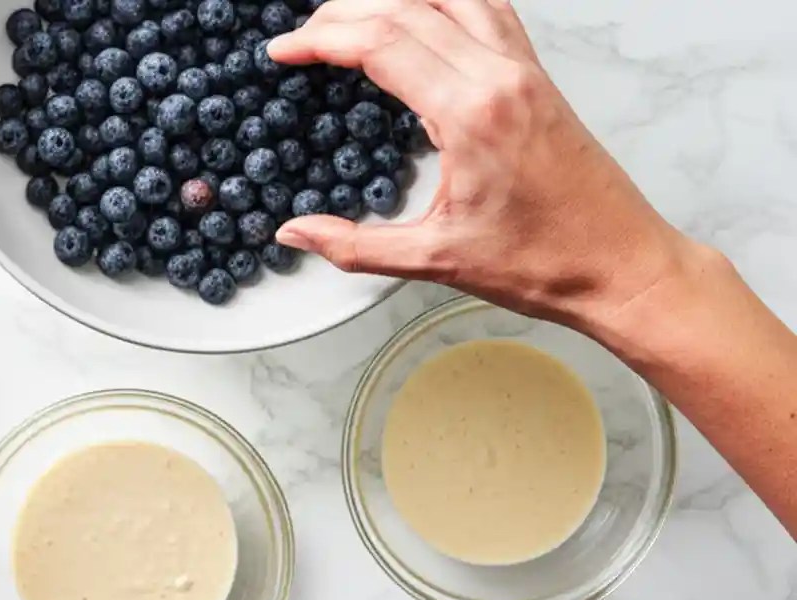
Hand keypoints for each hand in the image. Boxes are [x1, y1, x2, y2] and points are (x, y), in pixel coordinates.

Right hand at [269, 0, 698, 331]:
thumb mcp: (435, 259)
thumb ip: (354, 246)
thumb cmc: (547, 262)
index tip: (285, 52)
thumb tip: (297, 234)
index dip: (321, 40)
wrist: (621, 266)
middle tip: (304, 36)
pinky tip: (421, 14)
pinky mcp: (538, 77)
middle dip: (344, 11)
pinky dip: (444, 0)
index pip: (381, 43)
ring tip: (352, 15)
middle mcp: (500, 77)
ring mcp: (524, 70)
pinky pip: (489, 10)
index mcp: (472, 114)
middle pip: (408, 7)